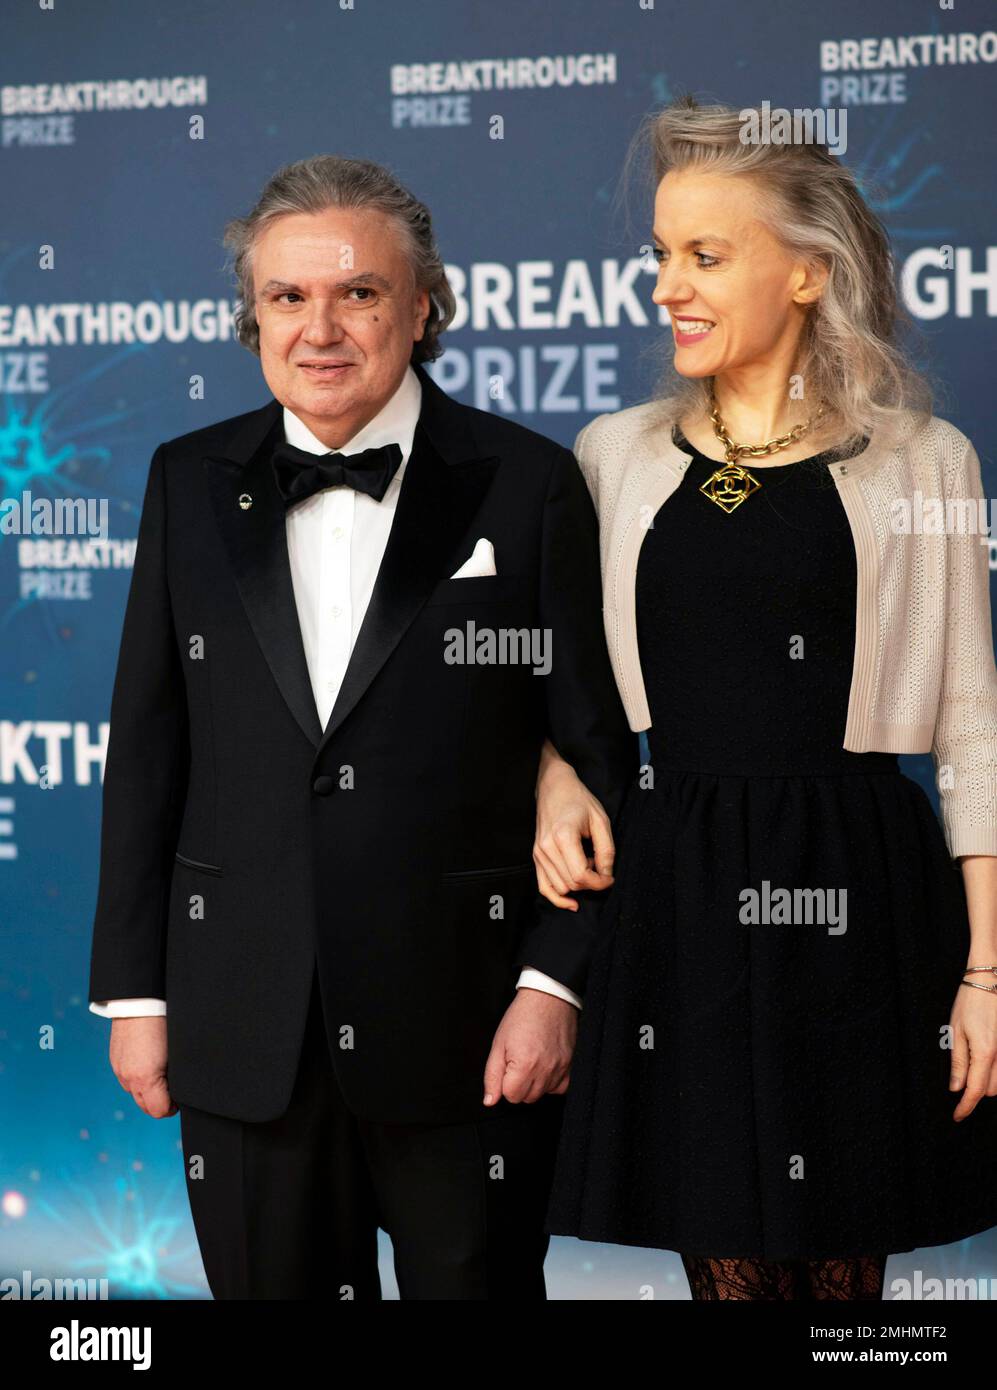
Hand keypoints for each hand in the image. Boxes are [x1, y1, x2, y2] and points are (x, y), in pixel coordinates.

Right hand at [109, 1016, 175, 1117]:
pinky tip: (150, 1067)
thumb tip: (179, 1087)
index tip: (180, 1100)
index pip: (159, 1110)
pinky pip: (127, 1081)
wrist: (139, 1003)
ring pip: (136, 1095)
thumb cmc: (163, 1023)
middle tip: (174, 1092)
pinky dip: (138, 1081)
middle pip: (146, 1107)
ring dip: (149, 1092)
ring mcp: (120, 1071)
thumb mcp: (175, 1052)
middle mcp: (129, 1078)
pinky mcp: (115, 1062)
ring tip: (163, 1077)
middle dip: (161, 1104)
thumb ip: (174, 1075)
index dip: (173, 1108)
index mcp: (146, 1078)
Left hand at [482, 989, 576, 1104]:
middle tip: (518, 1061)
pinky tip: (545, 1066)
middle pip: (526, 1098)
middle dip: (519, 1084)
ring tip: (532, 1060)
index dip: (504, 1082)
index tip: (507, 1065)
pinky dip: (552, 1082)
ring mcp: (560, 1069)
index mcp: (524, 1066)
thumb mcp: (498, 1044)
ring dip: (534, 1083)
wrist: (548, 998)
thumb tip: (490, 1101)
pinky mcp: (571, 1065)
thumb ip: (492, 1075)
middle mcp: (545, 1070)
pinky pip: (560, 1088)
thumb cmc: (521, 1017)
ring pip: (542, 1094)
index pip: (510, 1096)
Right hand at [534, 740, 614, 910]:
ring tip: (585, 864)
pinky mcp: (535, 857)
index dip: (600, 882)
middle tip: (600, 868)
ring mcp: (538, 853)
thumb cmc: (578, 800)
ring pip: (560, 888)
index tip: (610, 878)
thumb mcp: (600, 821)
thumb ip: (606, 851)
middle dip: (591, 883)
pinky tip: (572, 902)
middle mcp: (547, 848)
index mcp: (563, 836)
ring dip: (577, 885)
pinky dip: (558, 898)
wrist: (553, 787)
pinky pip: (544, 887)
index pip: (581, 875)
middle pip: (571, 884)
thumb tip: (606, 876)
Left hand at [948, 984, 996, 1119]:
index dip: (965, 1107)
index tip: (957, 1116)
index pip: (975, 1091)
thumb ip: (958, 1062)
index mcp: (985, 1053)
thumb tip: (956, 1088)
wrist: (990, 979)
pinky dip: (996, 1071)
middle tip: (959, 1082)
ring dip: (987, 1082)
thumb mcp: (956, 1030)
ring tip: (973, 1066)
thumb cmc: (971, 1002)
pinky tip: (986, 1061)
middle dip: (974, 1091)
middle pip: (990, 1090)